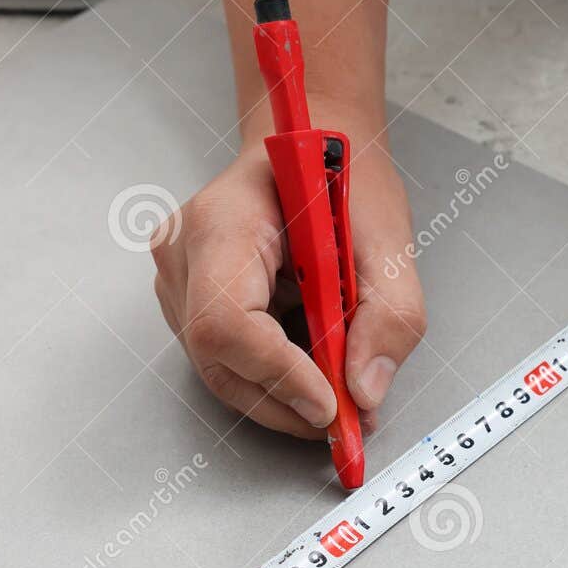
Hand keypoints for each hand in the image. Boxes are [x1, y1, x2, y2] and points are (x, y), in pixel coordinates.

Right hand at [152, 137, 425, 438]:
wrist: (314, 149)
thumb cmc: (343, 179)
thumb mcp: (390, 242)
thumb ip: (389, 316)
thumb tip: (365, 390)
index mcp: (224, 222)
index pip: (226, 319)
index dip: (278, 373)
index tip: (332, 404)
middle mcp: (183, 252)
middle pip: (217, 359)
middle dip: (288, 401)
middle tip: (349, 417)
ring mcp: (177, 279)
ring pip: (221, 371)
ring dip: (284, 397)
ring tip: (341, 395)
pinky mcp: (188, 301)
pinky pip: (225, 361)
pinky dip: (274, 381)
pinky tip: (315, 372)